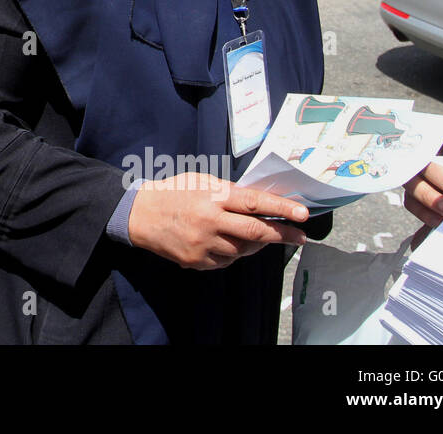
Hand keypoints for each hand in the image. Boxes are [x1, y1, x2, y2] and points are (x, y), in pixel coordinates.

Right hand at [126, 173, 308, 269]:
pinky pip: (226, 261)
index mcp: (212, 196)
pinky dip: (232, 253)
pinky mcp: (197, 261)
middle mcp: (210, 221)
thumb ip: (229, 192)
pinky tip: (225, 243)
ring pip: (243, 250)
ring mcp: (203, 243)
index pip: (255, 203)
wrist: (139, 214)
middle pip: (256, 232)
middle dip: (283, 235)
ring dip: (254, 245)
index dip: (282, 208)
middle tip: (300, 236)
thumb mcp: (201, 182)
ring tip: (253, 236)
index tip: (303, 214)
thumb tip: (260, 203)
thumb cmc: (173, 193)